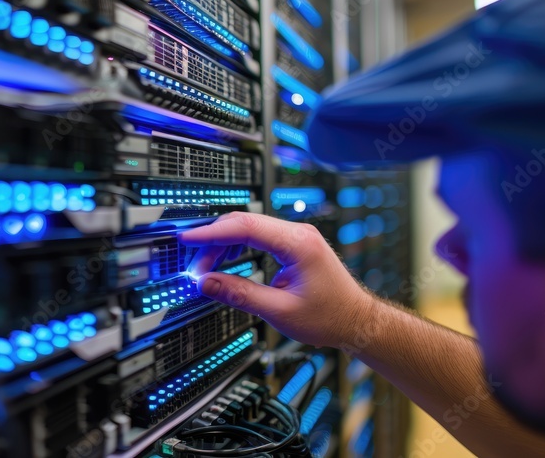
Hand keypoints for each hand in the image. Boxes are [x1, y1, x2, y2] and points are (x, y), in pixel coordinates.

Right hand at [179, 212, 375, 347]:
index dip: (212, 233)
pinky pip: (259, 236)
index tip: (188, 238)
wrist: (356, 321)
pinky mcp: (294, 245)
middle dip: (214, 241)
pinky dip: (238, 246)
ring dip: (224, 244)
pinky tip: (225, 261)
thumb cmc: (329, 317)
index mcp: (298, 244)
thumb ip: (240, 294)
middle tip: (194, 265)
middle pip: (244, 223)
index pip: (245, 227)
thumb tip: (207, 283)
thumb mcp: (279, 311)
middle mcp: (298, 233)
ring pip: (249, 228)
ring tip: (206, 268)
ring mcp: (297, 237)